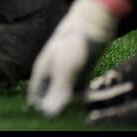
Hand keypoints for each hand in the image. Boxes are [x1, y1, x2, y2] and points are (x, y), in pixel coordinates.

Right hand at [28, 0, 123, 116]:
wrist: (91, 23)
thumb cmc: (74, 43)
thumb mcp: (65, 68)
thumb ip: (58, 90)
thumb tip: (50, 113)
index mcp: (42, 72)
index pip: (35, 98)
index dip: (44, 109)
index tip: (60, 114)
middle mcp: (52, 73)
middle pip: (54, 98)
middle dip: (67, 105)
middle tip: (82, 106)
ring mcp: (66, 71)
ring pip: (70, 94)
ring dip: (83, 98)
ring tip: (97, 95)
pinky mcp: (80, 69)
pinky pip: (83, 87)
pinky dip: (92, 91)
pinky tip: (101, 90)